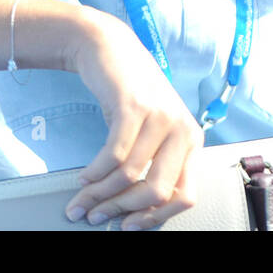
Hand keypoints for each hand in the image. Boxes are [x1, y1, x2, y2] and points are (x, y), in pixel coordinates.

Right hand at [63, 9, 203, 229]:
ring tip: (81, 199)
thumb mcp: (153, 130)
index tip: (128, 225)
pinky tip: (84, 176)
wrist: (110, 47)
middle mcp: (182, 130)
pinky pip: (113, 156)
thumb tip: (134, 212)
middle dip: (122, 209)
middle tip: (96, 215)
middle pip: (158, 192)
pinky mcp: (134, 107)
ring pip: (130, 176)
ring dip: (100, 193)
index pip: (185, 196)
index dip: (155, 218)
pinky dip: (95, 172)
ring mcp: (160, 117)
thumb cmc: (130, 93)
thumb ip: (154, 163)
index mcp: (192, 141)